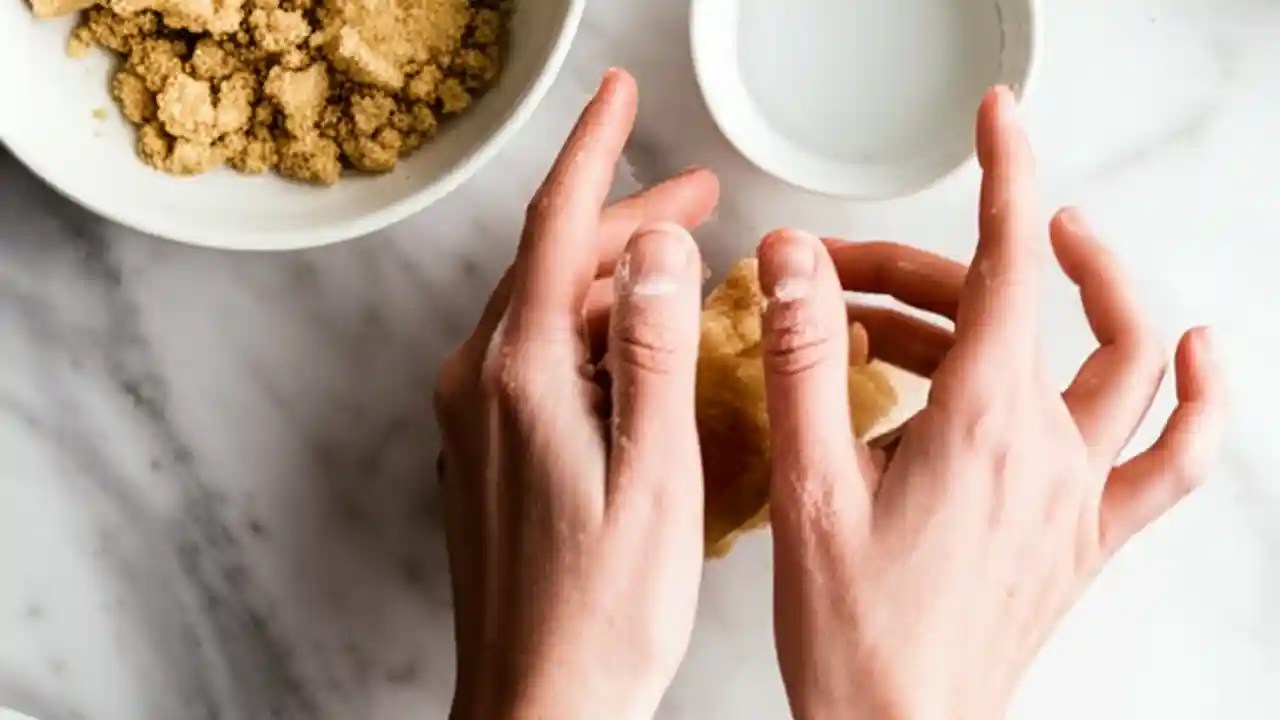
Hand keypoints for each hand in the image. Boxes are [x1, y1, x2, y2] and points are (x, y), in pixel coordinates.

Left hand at [434, 69, 718, 719]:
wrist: (535, 704)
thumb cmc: (603, 611)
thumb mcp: (656, 477)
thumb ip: (657, 355)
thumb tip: (661, 250)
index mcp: (523, 377)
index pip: (557, 228)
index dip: (595, 152)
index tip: (619, 96)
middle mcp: (483, 383)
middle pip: (551, 261)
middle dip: (625, 217)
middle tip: (701, 198)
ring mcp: (477, 416)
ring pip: (544, 308)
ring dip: (613, 276)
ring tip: (685, 268)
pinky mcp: (488, 448)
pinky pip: (536, 357)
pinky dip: (591, 330)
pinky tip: (641, 349)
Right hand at [759, 87, 1225, 719]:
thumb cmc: (851, 630)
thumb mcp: (807, 485)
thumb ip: (804, 362)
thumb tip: (796, 263)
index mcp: (980, 427)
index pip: (1007, 267)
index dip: (1004, 177)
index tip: (999, 122)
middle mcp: (1047, 450)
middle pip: (1031, 307)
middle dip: (953, 262)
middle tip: (875, 269)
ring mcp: (1078, 493)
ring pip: (1129, 361)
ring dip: (1103, 286)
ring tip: (1053, 246)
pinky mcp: (1087, 536)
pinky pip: (1177, 461)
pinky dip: (1204, 400)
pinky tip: (1202, 354)